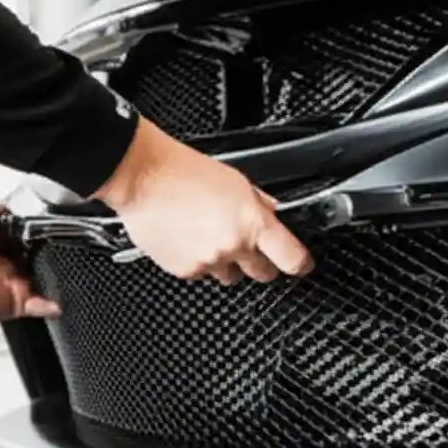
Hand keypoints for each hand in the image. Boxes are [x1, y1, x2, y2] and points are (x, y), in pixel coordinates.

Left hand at [0, 205, 60, 321]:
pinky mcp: (17, 303)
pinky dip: (50, 306)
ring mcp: (17, 287)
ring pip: (46, 285)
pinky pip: (39, 307)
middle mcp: (14, 270)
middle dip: (57, 259)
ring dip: (58, 282)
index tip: (56, 230)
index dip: (43, 238)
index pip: (31, 245)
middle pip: (43, 264)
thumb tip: (3, 205)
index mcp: (6, 254)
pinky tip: (59, 303)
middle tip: (69, 250)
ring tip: (71, 275)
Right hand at [92, 118, 313, 283]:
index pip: (291, 258)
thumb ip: (260, 205)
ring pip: (229, 275)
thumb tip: (274, 216)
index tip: (302, 266)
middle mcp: (233, 246)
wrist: (144, 178)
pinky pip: (201, 273)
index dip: (301, 264)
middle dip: (261, 263)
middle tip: (250, 247)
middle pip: (263, 273)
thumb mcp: (237, 181)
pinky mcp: (184, 270)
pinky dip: (198, 261)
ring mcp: (208, 261)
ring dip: (227, 262)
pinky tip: (189, 238)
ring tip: (210, 235)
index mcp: (253, 223)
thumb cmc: (186, 173)